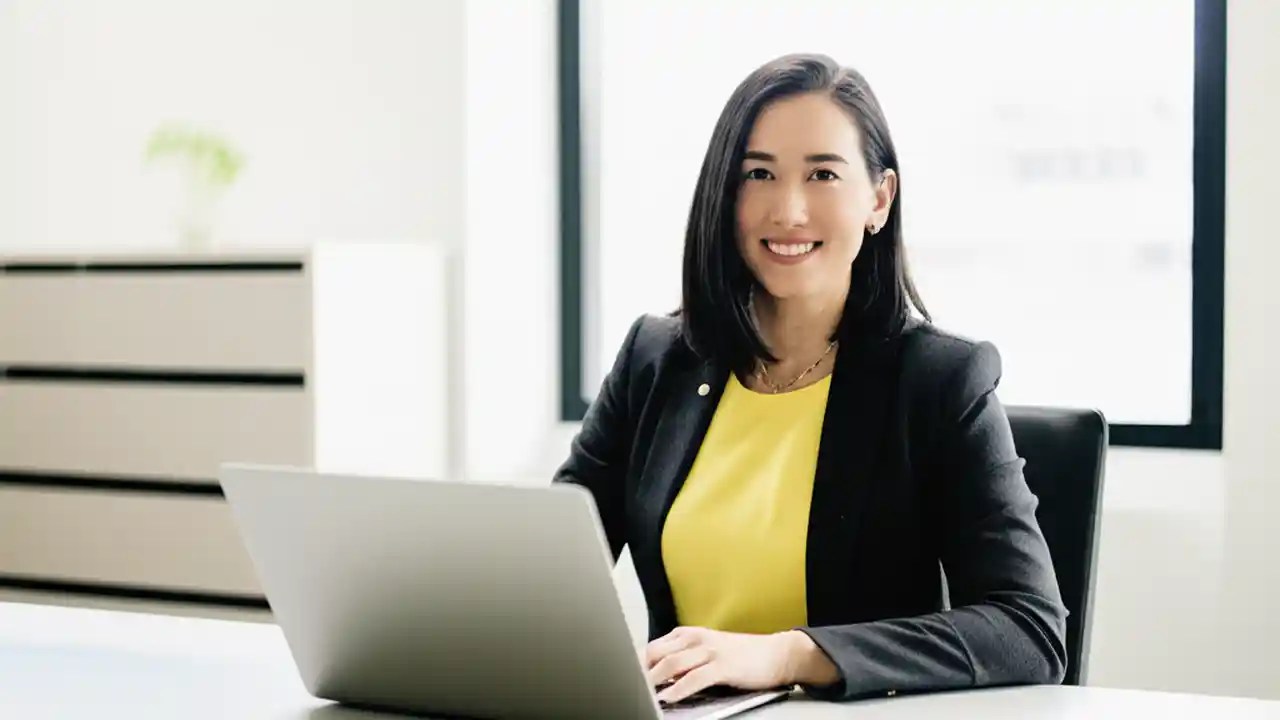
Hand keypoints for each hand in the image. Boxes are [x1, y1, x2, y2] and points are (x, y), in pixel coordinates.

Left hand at [644, 626, 799, 704]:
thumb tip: (657, 677)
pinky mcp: (723, 666)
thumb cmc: (741, 655)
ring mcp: (710, 651)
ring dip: (653, 681)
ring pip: (671, 664)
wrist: (777, 654)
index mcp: (688, 634)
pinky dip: (678, 689)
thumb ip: (683, 660)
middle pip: (656, 653)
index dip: (636, 664)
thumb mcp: (707, 652)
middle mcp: (696, 638)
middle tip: (629, 687)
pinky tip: (669, 697)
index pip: (652, 647)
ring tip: (643, 694)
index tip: (624, 677)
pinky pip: (694, 678)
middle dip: (640, 672)